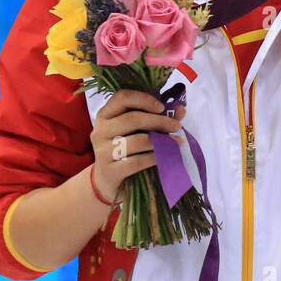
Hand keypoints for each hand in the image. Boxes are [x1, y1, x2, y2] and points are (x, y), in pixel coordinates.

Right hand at [89, 89, 185, 203]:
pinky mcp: (109, 171)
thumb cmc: (128, 150)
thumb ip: (159, 118)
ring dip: (160, 141)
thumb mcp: (140, 131)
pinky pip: (136, 162)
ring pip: (135, 141)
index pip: (121, 98)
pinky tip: (166, 157)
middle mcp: (100, 131)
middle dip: (158, 121)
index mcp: (106, 115)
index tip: (162, 107)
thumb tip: (181, 109)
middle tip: (176, 126)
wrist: (110, 183)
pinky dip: (154, 157)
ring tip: (176, 142)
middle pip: (131, 119)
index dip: (143, 99)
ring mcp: (102, 152)